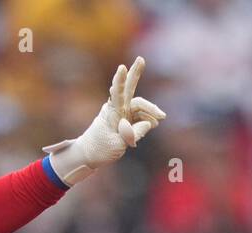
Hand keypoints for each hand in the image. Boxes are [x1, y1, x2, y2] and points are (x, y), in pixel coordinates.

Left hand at [43, 56, 166, 184]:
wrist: (90, 155)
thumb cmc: (100, 150)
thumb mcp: (118, 145)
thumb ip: (134, 133)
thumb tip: (149, 123)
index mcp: (112, 113)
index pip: (117, 94)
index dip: (120, 81)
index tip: (121, 67)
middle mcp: (117, 109)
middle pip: (128, 89)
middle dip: (135, 74)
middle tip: (140, 59)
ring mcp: (122, 113)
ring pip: (140, 105)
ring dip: (151, 110)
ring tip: (162, 117)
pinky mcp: (126, 119)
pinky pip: (141, 116)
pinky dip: (148, 120)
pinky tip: (154, 124)